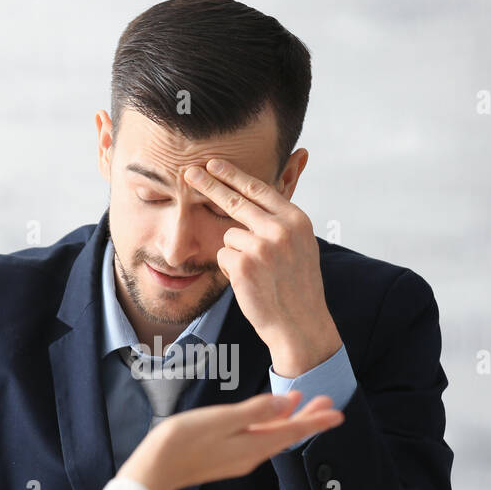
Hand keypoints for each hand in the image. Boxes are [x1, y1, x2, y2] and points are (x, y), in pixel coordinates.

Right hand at [117, 391, 343, 489]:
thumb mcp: (220, 420)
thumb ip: (254, 411)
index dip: (316, 420)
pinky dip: (269, 425)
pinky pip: (257, 439)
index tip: (337, 412)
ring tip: (303, 402)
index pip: (293, 431)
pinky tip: (268, 416)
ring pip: (272, 436)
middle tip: (327, 402)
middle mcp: (249, 456)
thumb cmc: (181, 442)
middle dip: (308, 419)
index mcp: (252, 446)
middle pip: (286, 435)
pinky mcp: (224, 457)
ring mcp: (236, 458)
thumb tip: (285, 403)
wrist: (153, 470)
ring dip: (290, 420)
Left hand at [183, 158, 341, 377]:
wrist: (300, 324)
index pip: (259, 189)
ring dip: (235, 253)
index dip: (234, 176)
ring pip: (229, 236)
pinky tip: (249, 283)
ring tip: (257, 274)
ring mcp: (261, 246)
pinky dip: (230, 269)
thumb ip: (281, 223)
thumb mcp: (301, 246)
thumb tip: (252, 201)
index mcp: (296, 220)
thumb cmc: (298, 288)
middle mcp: (280, 229)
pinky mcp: (243, 265)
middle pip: (236, 201)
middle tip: (188, 172)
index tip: (213, 164)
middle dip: (209, 186)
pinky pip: (222, 255)